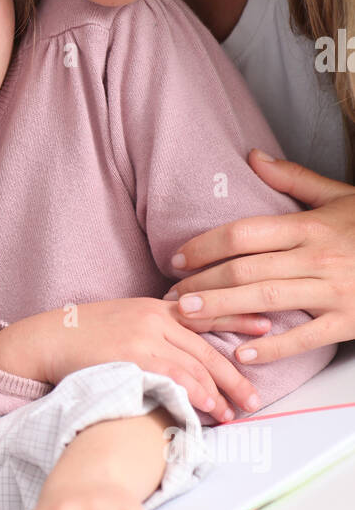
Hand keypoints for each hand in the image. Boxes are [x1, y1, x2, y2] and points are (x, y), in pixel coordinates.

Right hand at [42, 299, 265, 420]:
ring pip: (194, 363)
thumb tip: (176, 356)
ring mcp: (144, 334)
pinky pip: (172, 374)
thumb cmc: (81, 337)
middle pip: (207, 346)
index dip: (239, 322)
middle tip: (254, 398)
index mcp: (155, 307)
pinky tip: (207, 406)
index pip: (207, 314)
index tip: (266, 330)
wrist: (45, 338)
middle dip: (235, 374)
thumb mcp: (123, 324)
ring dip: (218, 391)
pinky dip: (194, 391)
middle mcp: (155, 316)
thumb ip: (152, 333)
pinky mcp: (131, 354)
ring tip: (233, 412)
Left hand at [163, 149, 354, 364]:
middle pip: (245, 269)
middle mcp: (317, 257)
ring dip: (221, 310)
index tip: (178, 258)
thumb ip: (294, 179)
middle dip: (202, 283)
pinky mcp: (348, 321)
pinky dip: (271, 348)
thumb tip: (253, 156)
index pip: (245, 233)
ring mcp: (333, 291)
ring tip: (189, 318)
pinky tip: (242, 353)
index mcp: (309, 226)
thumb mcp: (339, 196)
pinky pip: (304, 337)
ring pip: (265, 300)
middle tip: (171, 295)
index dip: (205, 245)